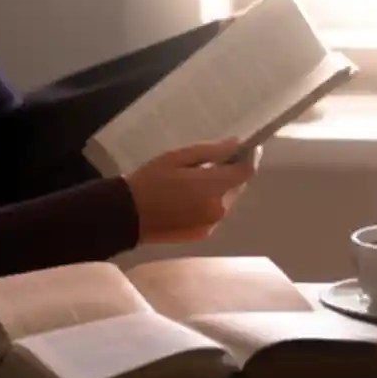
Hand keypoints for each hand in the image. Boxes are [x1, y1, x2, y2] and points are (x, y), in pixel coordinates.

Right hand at [123, 139, 260, 243]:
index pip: (246, 172)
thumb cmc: (149, 181)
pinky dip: (210, 202)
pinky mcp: (203, 233)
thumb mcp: (177, 158)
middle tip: (214, 161)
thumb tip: (236, 144)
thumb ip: (211, 151)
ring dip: (220, 188)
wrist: (126, 215)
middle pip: (237, 186)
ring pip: (227, 200)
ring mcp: (212, 224)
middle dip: (231, 172)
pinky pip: (215, 213)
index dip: (251, 157)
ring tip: (195, 179)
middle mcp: (219, 209)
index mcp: (213, 188)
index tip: (248, 147)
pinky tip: (189, 198)